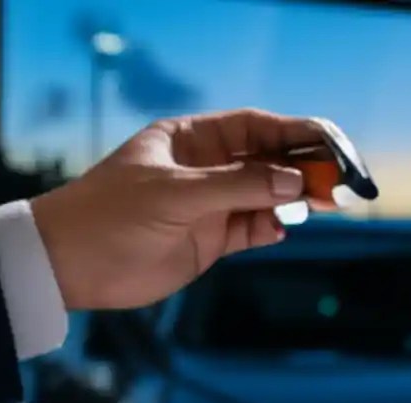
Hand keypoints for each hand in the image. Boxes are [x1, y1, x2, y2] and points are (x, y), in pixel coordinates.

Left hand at [31, 108, 333, 309]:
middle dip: (304, 167)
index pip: (254, 127)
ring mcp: (208, 205)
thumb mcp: (175, 194)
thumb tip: (293, 181)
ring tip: (328, 203)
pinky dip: (272, 227)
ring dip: (296, 198)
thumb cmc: (109, 216)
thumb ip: (236, 186)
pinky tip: (285, 227)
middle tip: (341, 179)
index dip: (295, 133)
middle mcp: (203, 168)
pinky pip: (253, 227)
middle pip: (267, 160)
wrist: (69, 266)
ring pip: (266, 195)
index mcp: (190, 139)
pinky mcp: (208, 240)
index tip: (330, 143)